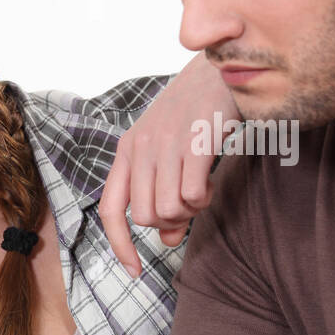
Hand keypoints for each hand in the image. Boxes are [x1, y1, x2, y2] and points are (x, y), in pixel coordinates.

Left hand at [101, 54, 238, 277]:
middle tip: (191, 204)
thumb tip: (167, 241)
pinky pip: (193, 194)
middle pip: (145, 216)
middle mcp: (140, 147)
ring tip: (202, 188)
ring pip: (168, 209)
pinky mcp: (194, 140)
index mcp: (128, 150)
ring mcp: (166, 142)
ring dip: (190, 210)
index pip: (110, 210)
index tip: (135, 270)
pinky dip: (204, 198)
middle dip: (171, 221)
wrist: (224, 64)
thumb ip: (163, 194)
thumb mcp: (171, 153)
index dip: (119, 245)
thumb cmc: (198, 114)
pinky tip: (211, 180)